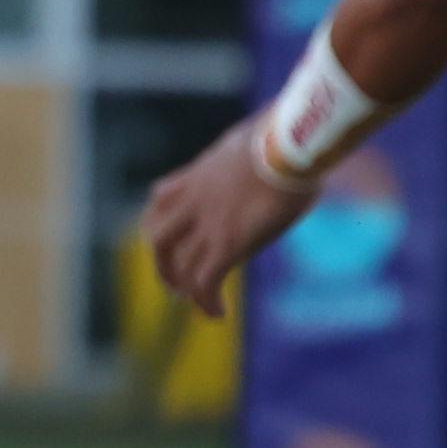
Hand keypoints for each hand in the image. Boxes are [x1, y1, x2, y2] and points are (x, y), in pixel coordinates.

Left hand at [139, 122, 317, 319]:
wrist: (287, 144)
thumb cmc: (286, 134)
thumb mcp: (258, 136)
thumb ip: (253, 149)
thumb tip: (271, 145)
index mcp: (200, 173)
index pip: (162, 196)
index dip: (160, 219)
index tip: (170, 232)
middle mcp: (195, 200)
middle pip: (159, 236)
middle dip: (163, 263)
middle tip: (173, 281)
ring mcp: (208, 223)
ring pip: (180, 265)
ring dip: (186, 288)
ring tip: (201, 303)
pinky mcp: (228, 243)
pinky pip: (207, 281)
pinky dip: (207, 301)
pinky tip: (219, 313)